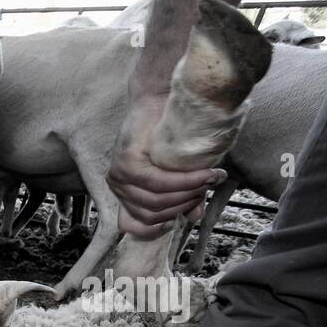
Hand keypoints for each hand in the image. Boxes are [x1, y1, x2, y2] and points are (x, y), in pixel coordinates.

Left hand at [107, 95, 227, 236]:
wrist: (161, 98)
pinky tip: (204, 176)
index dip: (158, 228)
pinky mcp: (125, 164)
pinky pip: (158, 183)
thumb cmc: (172, 134)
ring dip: (188, 194)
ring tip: (209, 179)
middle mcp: (117, 187)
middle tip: (207, 187)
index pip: (135, 226)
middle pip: (152, 214)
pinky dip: (185, 182)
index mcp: (125, 193)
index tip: (180, 218)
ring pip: (156, 202)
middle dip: (185, 205)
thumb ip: (184, 195)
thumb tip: (194, 217)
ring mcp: (118, 176)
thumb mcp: (178, 171)